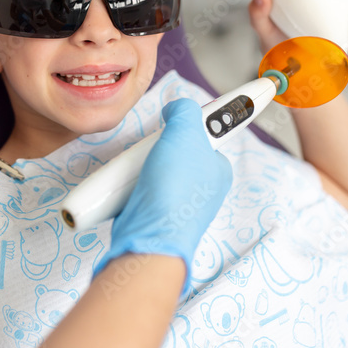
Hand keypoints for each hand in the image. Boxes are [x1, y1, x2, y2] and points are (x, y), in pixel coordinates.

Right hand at [94, 99, 232, 294]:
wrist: (149, 238)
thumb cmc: (175, 189)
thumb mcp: (186, 133)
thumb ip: (185, 111)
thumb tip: (177, 110)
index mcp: (219, 168)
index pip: (207, 133)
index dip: (189, 122)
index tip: (173, 121)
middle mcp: (202, 187)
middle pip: (175, 148)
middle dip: (157, 146)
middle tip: (151, 149)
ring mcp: (178, 203)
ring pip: (155, 167)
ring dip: (141, 165)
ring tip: (137, 170)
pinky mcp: (156, 214)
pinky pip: (141, 187)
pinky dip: (131, 184)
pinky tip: (128, 186)